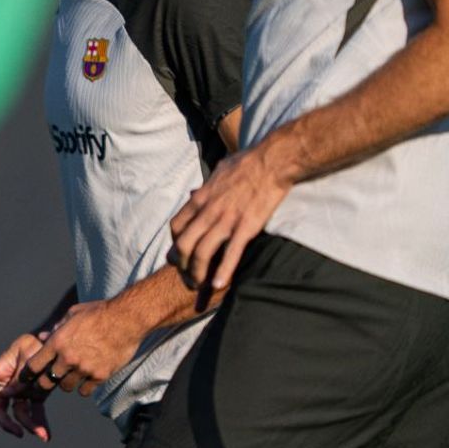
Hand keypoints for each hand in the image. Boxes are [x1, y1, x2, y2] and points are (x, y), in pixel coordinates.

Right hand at [0, 333, 51, 440]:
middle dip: (6, 422)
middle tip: (17, 432)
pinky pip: (35, 412)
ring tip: (41, 435)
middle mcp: (7, 383)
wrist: (57, 344)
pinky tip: (45, 436)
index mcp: (0, 369)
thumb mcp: (29, 354)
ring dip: (28, 425)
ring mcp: (21, 391)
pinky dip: (40, 423)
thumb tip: (9, 395)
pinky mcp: (36, 395)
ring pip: (18, 413)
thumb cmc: (39, 343)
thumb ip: (20, 375)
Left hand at [29, 296, 149, 396]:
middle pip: (47, 381)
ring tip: (71, 378)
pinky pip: (85, 391)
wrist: (127, 319)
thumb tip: (42, 336)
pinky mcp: (100, 376)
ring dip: (66, 384)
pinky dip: (84, 388)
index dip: (28, 373)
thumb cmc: (99, 312)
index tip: (28, 376)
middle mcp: (68, 358)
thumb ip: (56, 328)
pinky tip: (87, 381)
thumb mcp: (73, 314)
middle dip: (45, 382)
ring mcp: (84, 368)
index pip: (34, 365)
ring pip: (66, 387)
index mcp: (58, 342)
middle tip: (49, 380)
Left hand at [169, 141, 294, 299]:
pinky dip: (223, 271)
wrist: (273, 161)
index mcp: (200, 198)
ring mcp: (227, 220)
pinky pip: (231, 253)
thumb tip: (196, 191)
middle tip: (186, 277)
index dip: (175, 244)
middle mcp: (208, 211)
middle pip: (184, 245)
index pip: (177, 227)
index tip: (181, 253)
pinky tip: (218, 285)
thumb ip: (206, 185)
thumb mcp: (218, 170)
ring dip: (198, 273)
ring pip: (202, 253)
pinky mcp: (246, 226)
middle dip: (182, 265)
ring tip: (200, 286)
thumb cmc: (247, 162)